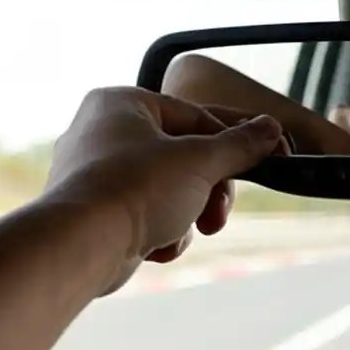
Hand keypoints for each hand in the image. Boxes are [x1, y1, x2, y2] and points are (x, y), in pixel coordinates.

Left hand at [39, 87, 283, 293]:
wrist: (80, 246)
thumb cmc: (134, 189)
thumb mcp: (200, 161)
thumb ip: (239, 145)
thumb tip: (270, 129)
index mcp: (123, 102)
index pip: (196, 116)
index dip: (235, 141)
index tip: (267, 160)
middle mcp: (102, 131)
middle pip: (183, 156)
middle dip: (209, 190)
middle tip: (219, 214)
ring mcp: (95, 174)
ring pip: (167, 189)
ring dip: (185, 215)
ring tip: (183, 232)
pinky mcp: (95, 212)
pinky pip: (144, 214)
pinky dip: (159, 231)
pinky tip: (156, 247)